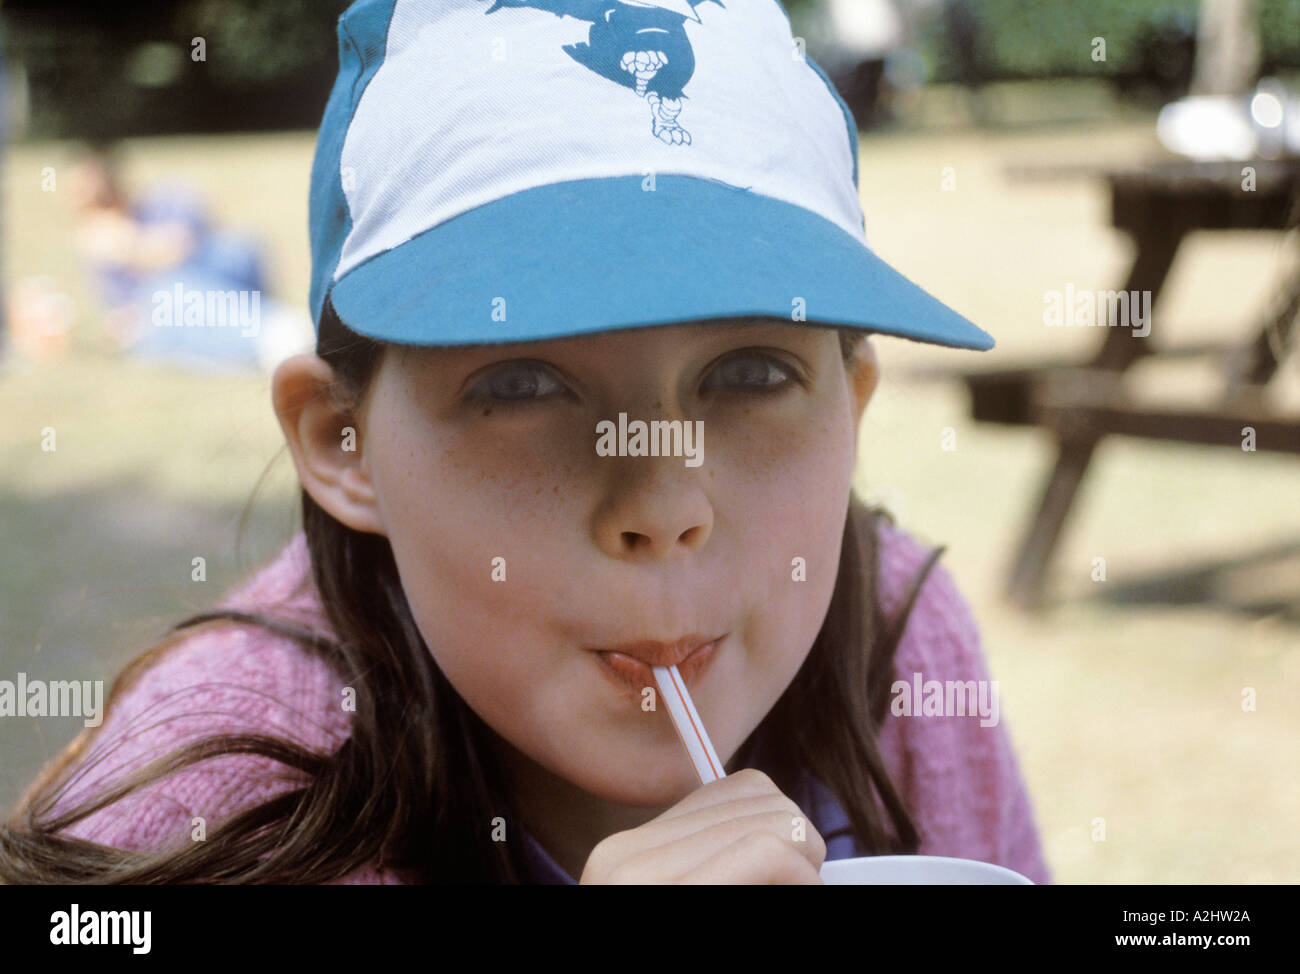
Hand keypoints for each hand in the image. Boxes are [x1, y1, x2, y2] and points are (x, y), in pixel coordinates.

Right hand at [578, 768, 825, 883]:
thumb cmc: (661, 947)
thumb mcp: (685, 891)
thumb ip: (714, 865)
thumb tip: (786, 838)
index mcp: (626, 854)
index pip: (730, 792)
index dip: (780, 825)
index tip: (794, 870)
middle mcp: (623, 855)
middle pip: (757, 798)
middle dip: (799, 841)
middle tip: (806, 882)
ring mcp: (638, 874)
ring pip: (771, 822)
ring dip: (806, 862)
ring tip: (801, 889)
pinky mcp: (663, 893)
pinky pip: (769, 851)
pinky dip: (803, 876)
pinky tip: (800, 893)